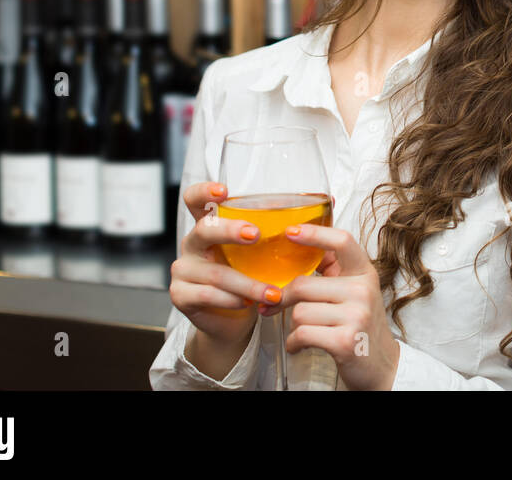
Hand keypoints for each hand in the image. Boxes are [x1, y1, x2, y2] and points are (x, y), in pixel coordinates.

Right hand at [169, 181, 285, 347]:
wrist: (233, 319)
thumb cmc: (252, 275)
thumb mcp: (267, 250)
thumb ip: (288, 226)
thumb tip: (329, 200)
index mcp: (211, 224)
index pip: (195, 200)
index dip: (204, 191)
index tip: (224, 191)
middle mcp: (193, 243)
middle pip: (202, 229)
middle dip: (229, 230)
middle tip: (255, 234)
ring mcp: (184, 269)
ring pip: (214, 272)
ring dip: (247, 283)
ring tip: (273, 292)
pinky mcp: (182, 296)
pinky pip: (208, 296)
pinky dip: (233, 300)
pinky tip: (250, 305)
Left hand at [277, 223, 400, 390]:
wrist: (380, 365)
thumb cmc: (360, 326)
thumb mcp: (354, 292)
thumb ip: (333, 271)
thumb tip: (295, 250)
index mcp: (364, 273)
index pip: (342, 241)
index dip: (314, 234)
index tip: (290, 232)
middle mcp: (363, 290)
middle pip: (303, 284)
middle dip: (283, 298)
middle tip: (274, 305)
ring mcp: (356, 316)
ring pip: (299, 311)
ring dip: (292, 326)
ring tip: (301, 332)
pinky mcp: (345, 341)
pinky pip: (301, 334)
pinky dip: (293, 343)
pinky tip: (298, 345)